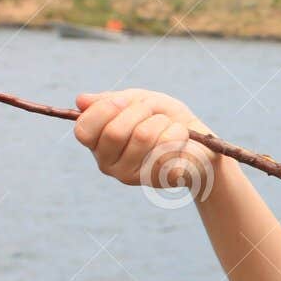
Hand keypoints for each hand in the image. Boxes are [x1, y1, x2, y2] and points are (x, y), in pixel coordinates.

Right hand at [72, 89, 218, 195]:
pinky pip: (166, 149)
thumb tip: (81, 100)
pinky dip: (179, 134)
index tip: (129, 100)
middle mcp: (109, 165)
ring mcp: (132, 176)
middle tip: (156, 114)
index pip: (84, 130)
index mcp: (98, 144)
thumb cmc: (165, 121)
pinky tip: (182, 140)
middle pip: (114, 132)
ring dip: (163, 122)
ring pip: (142, 136)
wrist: (200, 144)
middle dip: (141, 112)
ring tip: (172, 127)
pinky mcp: (159, 181)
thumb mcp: (139, 101)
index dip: (106, 108)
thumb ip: (111, 100)